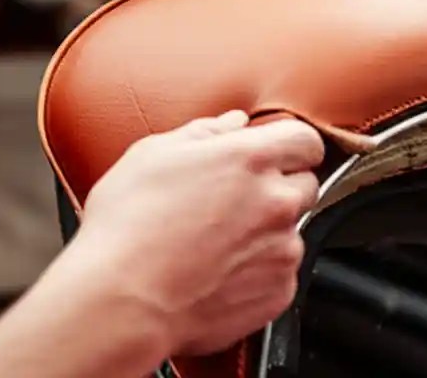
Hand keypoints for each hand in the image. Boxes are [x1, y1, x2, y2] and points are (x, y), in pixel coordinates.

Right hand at [71, 110, 323, 355]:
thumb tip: (233, 123)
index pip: (305, 139)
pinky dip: (259, 272)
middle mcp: (277, 202)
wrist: (121, 303)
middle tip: (231, 202)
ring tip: (214, 245)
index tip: (272, 155)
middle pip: (304, 184)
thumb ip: (204, 132)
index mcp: (250, 159)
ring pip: (290, 231)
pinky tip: (217, 273)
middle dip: (278, 188)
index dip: (290, 145)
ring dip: (265, 233)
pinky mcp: (279, 292)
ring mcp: (283, 250)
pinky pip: (281, 273)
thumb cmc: (126, 227)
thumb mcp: (152, 156)